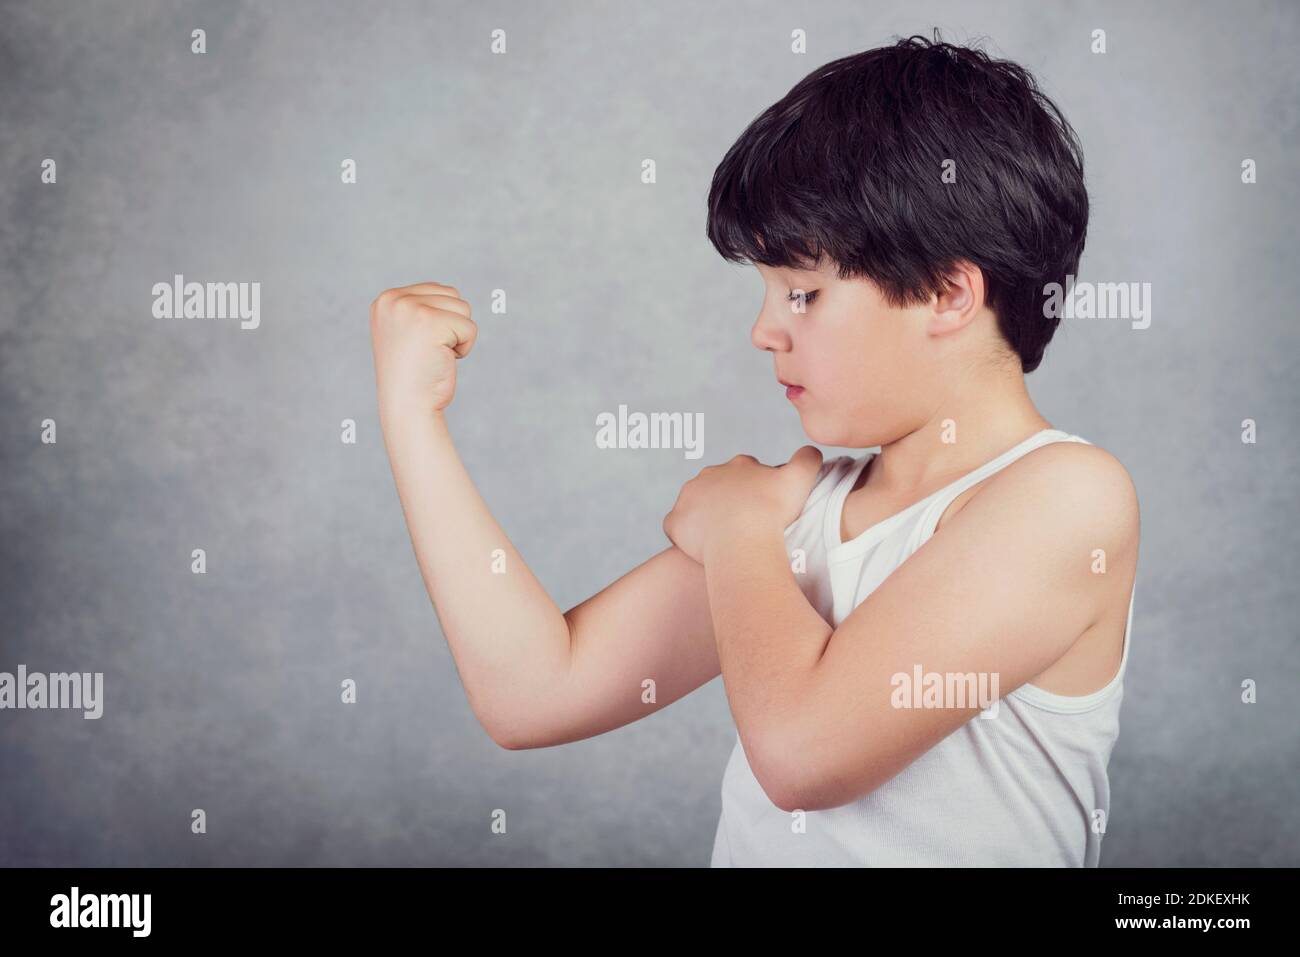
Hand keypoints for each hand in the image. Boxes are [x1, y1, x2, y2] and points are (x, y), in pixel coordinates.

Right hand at [370, 281, 476, 414]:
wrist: (407, 407)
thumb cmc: (413, 376)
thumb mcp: (407, 333)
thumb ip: (420, 309)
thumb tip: (450, 293)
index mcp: (386, 299)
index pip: (437, 290)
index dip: (441, 321)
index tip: (419, 345)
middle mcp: (393, 299)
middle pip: (452, 295)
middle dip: (451, 326)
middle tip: (429, 352)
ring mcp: (410, 308)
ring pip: (463, 309)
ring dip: (458, 336)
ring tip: (435, 356)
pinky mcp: (431, 322)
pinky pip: (470, 328)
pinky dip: (464, 348)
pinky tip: (442, 361)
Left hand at [663, 446, 823, 563]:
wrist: (742, 540)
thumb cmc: (771, 511)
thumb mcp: (799, 479)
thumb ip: (807, 459)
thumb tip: (811, 450)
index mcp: (739, 465)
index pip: (747, 473)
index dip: (757, 490)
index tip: (765, 509)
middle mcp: (709, 475)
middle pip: (720, 488)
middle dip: (730, 502)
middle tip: (745, 526)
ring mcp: (689, 498)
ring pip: (697, 505)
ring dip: (707, 517)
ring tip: (723, 539)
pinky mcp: (675, 521)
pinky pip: (677, 527)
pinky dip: (686, 535)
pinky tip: (700, 548)